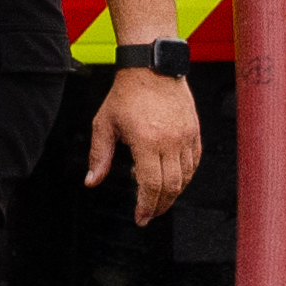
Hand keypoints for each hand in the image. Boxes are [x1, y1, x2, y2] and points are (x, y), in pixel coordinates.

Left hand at [88, 65, 202, 224]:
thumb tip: (92, 181)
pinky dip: (185, 176)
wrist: (152, 67)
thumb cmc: (126, 93)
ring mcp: (186, 136)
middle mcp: (170, 140)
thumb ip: (99, 156)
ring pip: (186, 177)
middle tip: (150, 214)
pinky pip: (194, 162)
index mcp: (147, 140)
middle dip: (160, 205)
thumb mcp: (104, 124)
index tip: (141, 217)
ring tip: (159, 199)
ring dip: (173, 193)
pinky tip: (174, 180)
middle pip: (171, 186)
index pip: (151, 184)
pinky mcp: (194, 131)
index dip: (147, 206)